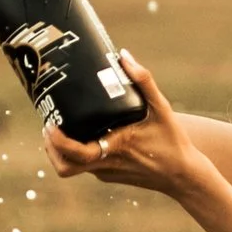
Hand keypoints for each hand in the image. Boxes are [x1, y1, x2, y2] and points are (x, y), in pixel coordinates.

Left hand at [42, 51, 203, 199]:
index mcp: (115, 148)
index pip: (75, 154)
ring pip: (71, 167)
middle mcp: (106, 164)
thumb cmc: (172, 141)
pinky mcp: (108, 176)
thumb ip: (143, 80)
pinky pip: (85, 165)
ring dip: (60, 151)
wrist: (183, 174)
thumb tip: (123, 55)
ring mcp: (106, 173)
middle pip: (63, 166)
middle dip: (51, 148)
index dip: (57, 142)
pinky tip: (82, 132)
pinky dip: (77, 152)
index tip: (50, 124)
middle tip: (48, 124)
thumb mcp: (162, 108)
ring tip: (58, 127)